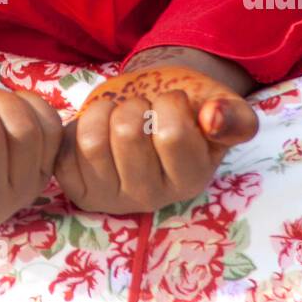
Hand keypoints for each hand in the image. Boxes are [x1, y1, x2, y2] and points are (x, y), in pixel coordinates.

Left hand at [54, 51, 258, 214]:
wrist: (146, 104)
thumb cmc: (185, 107)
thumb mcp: (219, 104)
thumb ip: (234, 115)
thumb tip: (214, 119)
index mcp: (192, 179)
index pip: (171, 133)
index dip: (170, 102)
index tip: (174, 105)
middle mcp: (152, 199)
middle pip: (127, 132)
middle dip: (134, 104)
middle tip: (143, 111)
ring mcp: (113, 198)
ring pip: (93, 140)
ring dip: (105, 111)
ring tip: (119, 117)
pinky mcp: (81, 190)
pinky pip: (66, 149)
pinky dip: (79, 124)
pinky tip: (98, 131)